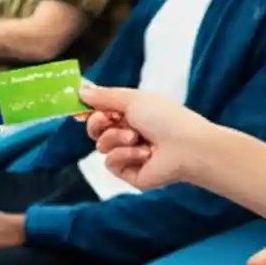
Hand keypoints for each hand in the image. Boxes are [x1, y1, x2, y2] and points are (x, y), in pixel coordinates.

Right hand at [80, 84, 214, 189]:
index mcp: (132, 114)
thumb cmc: (166, 118)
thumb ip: (104, 96)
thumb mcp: (132, 99)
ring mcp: (129, 154)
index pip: (101, 111)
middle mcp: (129, 133)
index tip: (78, 108)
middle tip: (108, 120)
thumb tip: (81, 90)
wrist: (187, 147)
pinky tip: (143, 153)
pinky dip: (124, 155)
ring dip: (115, 139)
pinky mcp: (130, 173)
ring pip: (101, 146)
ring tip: (136, 137)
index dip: (90, 110)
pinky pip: (111, 163)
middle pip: (95, 129)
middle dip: (97, 123)